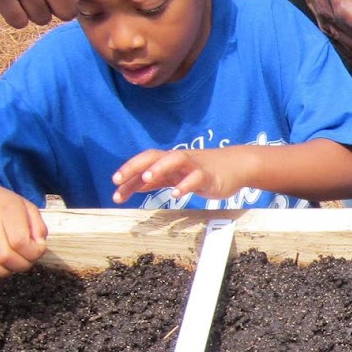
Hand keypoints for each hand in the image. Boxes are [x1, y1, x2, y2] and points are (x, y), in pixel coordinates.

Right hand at [0, 183, 46, 290]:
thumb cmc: (3, 204)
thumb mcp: (27, 207)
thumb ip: (38, 226)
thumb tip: (39, 245)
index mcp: (6, 211)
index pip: (20, 242)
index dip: (34, 252)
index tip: (37, 250)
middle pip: (4, 256)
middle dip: (21, 264)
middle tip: (25, 259)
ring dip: (3, 273)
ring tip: (11, 267)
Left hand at [111, 147, 245, 202]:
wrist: (237, 166)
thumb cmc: (204, 172)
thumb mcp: (177, 175)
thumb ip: (158, 179)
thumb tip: (135, 185)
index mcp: (169, 161)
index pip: (144, 162)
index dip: (128, 170)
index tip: (114, 184)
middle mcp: (178, 160)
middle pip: (154, 156)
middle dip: (135, 167)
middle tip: (118, 180)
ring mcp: (194, 166)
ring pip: (175, 160)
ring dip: (160, 168)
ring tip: (147, 178)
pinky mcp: (209, 176)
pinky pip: (196, 178)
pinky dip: (185, 185)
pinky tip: (176, 194)